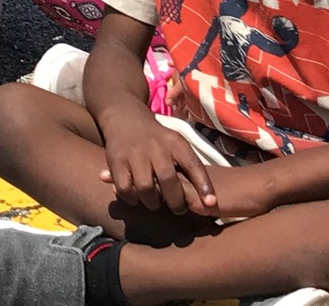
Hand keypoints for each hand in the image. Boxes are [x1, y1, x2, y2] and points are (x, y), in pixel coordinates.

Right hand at [98, 118, 217, 215]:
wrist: (125, 118)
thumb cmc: (157, 140)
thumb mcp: (176, 144)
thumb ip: (189, 167)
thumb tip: (210, 201)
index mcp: (175, 142)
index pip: (193, 164)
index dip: (203, 185)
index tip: (211, 203)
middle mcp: (156, 147)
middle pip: (169, 181)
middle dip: (176, 202)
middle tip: (178, 209)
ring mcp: (135, 154)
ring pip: (146, 188)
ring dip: (153, 202)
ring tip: (156, 203)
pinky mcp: (117, 161)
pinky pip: (125, 188)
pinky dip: (132, 198)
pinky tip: (137, 197)